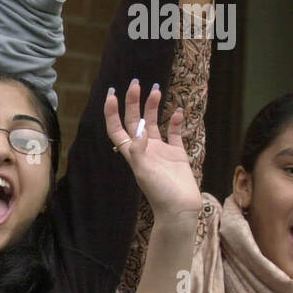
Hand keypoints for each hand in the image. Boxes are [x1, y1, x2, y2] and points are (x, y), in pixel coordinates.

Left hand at [105, 81, 200, 220]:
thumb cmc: (160, 193)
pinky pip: (175, 133)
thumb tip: (137, 129)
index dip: (111, 112)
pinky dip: (176, 121)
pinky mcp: (177, 154)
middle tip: (135, 82)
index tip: (112, 93)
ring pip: (153, 123)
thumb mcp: (144, 171)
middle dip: (133, 101)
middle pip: (133, 120)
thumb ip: (138, 150)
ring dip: (153, 107)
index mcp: (131, 152)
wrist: (180, 209)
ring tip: (156, 89)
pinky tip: (178, 111)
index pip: (116, 128)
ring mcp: (161, 151)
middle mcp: (143, 149)